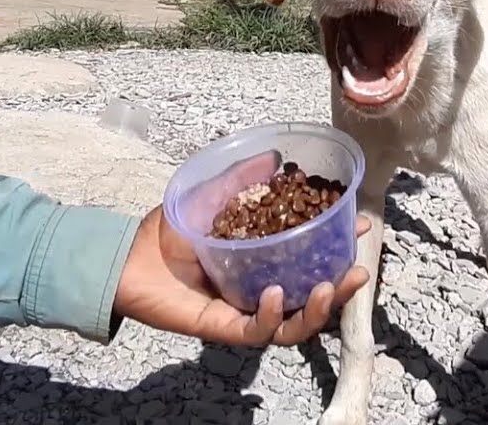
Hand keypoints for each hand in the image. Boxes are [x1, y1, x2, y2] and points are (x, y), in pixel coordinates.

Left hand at [113, 154, 370, 346]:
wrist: (126, 258)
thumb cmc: (167, 231)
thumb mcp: (213, 196)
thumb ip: (243, 177)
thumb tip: (276, 156)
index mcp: (265, 262)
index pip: (312, 260)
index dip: (340, 248)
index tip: (360, 227)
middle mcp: (260, 290)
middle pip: (312, 299)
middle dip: (341, 288)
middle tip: (358, 270)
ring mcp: (243, 312)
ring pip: (293, 324)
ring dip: (316, 309)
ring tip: (327, 287)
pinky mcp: (222, 328)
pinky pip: (255, 330)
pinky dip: (270, 316)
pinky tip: (275, 294)